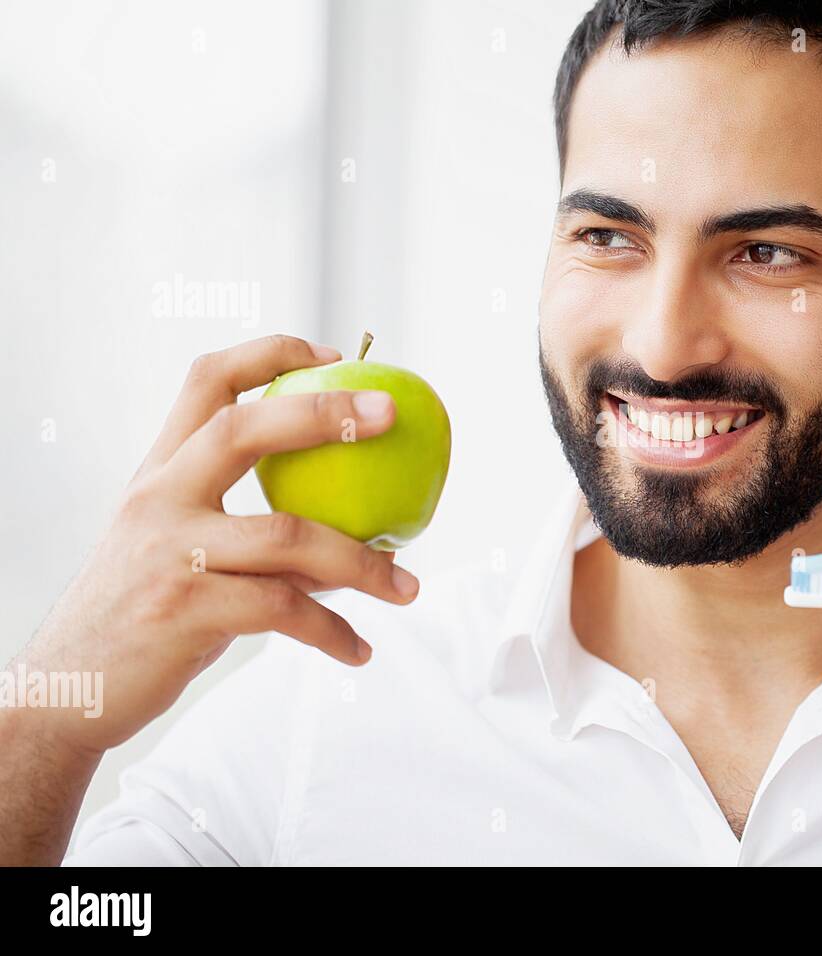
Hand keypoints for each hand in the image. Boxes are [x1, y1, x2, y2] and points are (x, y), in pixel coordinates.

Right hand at [11, 334, 420, 756]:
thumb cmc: (145, 615)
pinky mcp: (182, 611)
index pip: (206, 382)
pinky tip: (358, 649)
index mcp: (160, 472)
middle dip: (325, 413)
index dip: (271, 354)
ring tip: (409, 587)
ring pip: (287, 537)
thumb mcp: (181, 551)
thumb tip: (358, 528)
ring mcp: (168, 553)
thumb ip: (250, 529)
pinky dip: (331, 631)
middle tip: (391, 414)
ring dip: (363, 564)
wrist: (67, 689)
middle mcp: (158, 499)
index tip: (334, 356)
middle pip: (242, 431)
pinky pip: (283, 610)